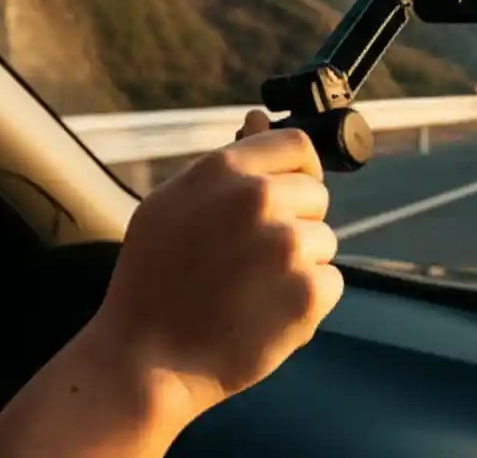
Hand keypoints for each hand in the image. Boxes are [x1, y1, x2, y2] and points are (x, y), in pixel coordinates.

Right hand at [88, 109, 342, 420]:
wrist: (145, 359)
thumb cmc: (154, 280)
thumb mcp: (172, 204)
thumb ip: (225, 161)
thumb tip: (258, 118)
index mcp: (224, 170)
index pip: (297, 146)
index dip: (296, 172)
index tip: (286, 196)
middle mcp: (259, 199)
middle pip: (315, 195)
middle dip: (294, 222)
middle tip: (250, 258)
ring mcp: (287, 245)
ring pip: (323, 242)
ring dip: (300, 265)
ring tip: (250, 290)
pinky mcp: (308, 292)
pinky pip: (331, 282)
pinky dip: (307, 300)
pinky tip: (265, 313)